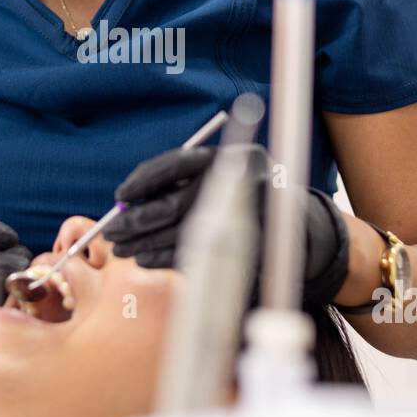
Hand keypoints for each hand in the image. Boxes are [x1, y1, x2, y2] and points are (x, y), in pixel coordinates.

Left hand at [103, 138, 350, 305]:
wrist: (302, 234)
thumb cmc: (249, 203)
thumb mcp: (224, 181)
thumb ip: (184, 184)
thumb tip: (128, 201)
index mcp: (235, 157)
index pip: (178, 163)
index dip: (144, 179)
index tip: (120, 196)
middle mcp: (243, 184)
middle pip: (176, 202)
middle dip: (139, 220)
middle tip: (114, 232)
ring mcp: (248, 217)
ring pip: (181, 232)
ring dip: (146, 242)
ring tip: (124, 248)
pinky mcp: (249, 248)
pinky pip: (197, 254)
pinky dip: (166, 258)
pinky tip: (146, 259)